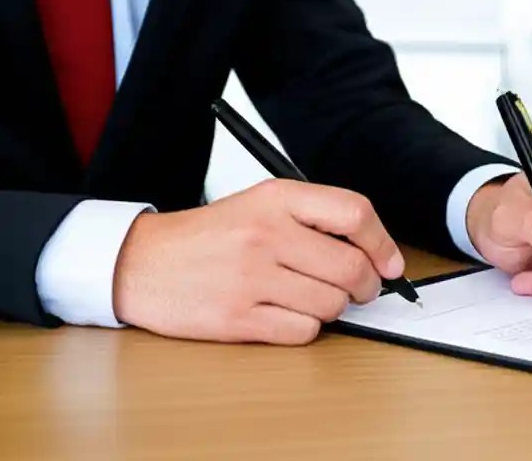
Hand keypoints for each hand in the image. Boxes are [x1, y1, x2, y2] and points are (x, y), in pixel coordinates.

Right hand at [112, 179, 404, 344]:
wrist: (140, 263)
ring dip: (333, 308)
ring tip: (311, 297)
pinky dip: (305, 327)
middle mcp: (266, 234)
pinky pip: (303, 331)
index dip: (383, 243)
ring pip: (332, 304)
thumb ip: (316, 218)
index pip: (354, 213)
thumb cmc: (210, 236)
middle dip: (366, 285)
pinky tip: (285, 313)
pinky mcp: (237, 318)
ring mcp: (250, 277)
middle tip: (359, 289)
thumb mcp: (261, 204)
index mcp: (276, 199)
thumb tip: (378, 253)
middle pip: (351, 266)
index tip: (391, 264)